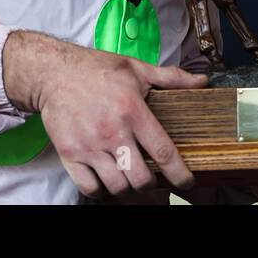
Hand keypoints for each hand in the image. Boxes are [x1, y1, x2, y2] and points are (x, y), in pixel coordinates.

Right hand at [2, 29, 207, 198]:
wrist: (54, 72)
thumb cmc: (98, 69)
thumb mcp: (138, 68)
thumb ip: (171, 78)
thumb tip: (202, 82)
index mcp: (133, 111)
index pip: (162, 152)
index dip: (179, 173)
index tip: (187, 182)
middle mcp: (112, 132)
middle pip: (140, 178)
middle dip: (151, 183)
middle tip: (152, 177)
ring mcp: (89, 146)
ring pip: (117, 187)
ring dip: (127, 187)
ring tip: (130, 177)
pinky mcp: (70, 154)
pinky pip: (89, 188)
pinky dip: (101, 190)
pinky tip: (107, 179)